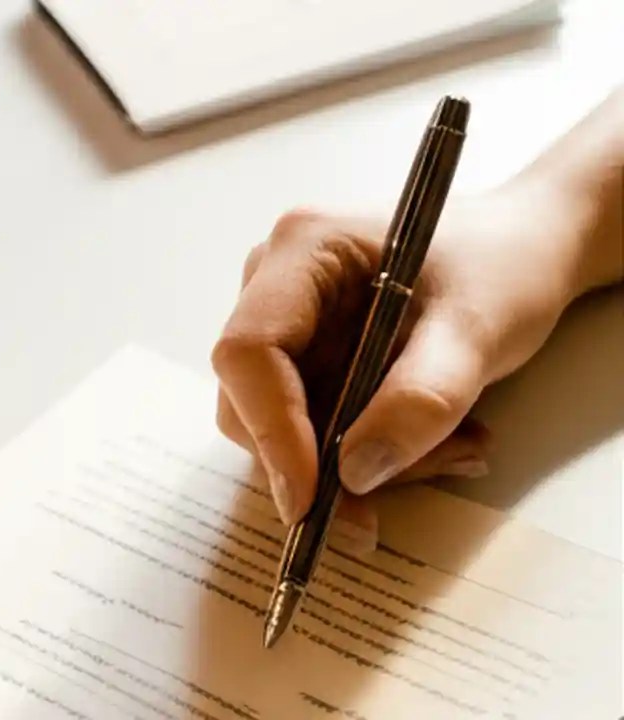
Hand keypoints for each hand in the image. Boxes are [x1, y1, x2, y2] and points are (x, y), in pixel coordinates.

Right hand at [211, 186, 585, 543]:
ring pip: (281, 423)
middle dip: (321, 459)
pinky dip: (369, 449)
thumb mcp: (480, 330)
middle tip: (415, 478)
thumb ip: (423, 398)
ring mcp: (286, 321)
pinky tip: (434, 439)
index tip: (311, 499)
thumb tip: (355, 473)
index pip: (248, 352)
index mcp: (304, 249)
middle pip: (254, 397)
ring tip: (454, 448)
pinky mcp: (305, 355)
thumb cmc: (504, 266)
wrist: (524, 250)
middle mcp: (275, 283)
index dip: (270, 429)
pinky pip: (310, 425)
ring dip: (358, 460)